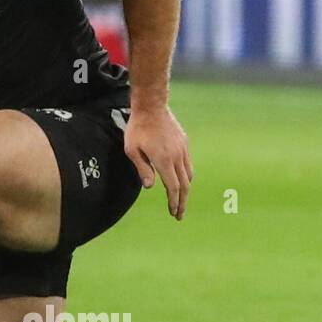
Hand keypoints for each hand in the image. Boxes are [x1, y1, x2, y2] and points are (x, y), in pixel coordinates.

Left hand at [124, 105, 191, 219]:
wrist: (152, 106)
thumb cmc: (137, 129)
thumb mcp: (132, 150)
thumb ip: (142, 169)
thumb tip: (150, 187)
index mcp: (164, 160)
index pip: (173, 187)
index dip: (174, 202)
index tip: (173, 213)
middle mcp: (177, 157)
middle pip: (184, 185)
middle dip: (182, 202)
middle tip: (179, 215)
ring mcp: (183, 149)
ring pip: (188, 175)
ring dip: (186, 190)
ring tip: (181, 200)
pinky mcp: (184, 143)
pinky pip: (188, 164)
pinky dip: (187, 176)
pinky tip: (182, 180)